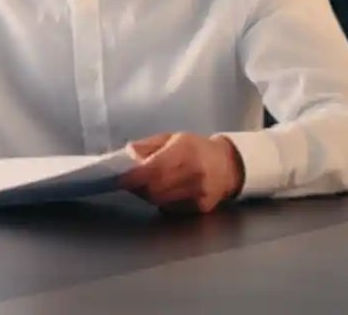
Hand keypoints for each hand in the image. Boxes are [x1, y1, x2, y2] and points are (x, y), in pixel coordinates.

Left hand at [118, 132, 244, 213]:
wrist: (228, 165)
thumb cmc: (196, 148)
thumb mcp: (171, 138)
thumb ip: (146, 146)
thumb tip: (126, 155)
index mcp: (186, 151)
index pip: (154, 169)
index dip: (134, 175)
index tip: (119, 176)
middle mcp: (194, 174)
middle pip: (155, 188)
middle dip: (137, 186)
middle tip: (128, 180)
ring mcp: (199, 193)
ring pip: (160, 200)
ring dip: (146, 193)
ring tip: (145, 183)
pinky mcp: (200, 208)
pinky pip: (170, 207)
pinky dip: (160, 200)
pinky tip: (163, 190)